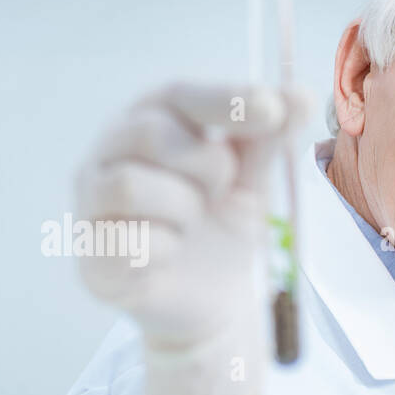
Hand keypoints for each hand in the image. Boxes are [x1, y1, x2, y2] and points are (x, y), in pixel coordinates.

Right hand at [74, 82, 313, 394]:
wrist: (215, 300)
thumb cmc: (224, 224)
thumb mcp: (253, 178)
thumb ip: (269, 138)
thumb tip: (302, 95)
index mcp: (151, 122)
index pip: (179, 94)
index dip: (225, 99)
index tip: (272, 109)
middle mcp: (109, 154)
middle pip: (149, 133)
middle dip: (205, 165)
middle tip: (221, 190)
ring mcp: (92, 204)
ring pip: (129, 186)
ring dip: (183, 208)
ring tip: (193, 223)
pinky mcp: (92, 257)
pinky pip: (125, 242)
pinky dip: (166, 249)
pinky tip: (174, 254)